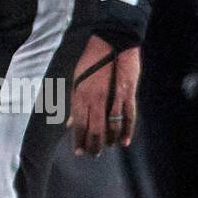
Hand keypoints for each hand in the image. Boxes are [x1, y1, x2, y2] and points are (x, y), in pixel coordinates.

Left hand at [66, 35, 139, 155]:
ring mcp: (112, 97)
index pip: (78, 123)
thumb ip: (75, 102)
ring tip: (107, 149)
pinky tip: (124, 141)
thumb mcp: (77, 79)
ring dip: (109, 140)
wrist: (111, 42)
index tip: (78, 152)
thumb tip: (70, 122)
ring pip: (111, 126)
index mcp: (80, 94)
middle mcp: (95, 98)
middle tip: (93, 155)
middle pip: (94, 128)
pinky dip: (127, 130)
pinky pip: (128, 116)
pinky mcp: (127, 94)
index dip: (78, 139)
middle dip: (93, 145)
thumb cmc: (91, 60)